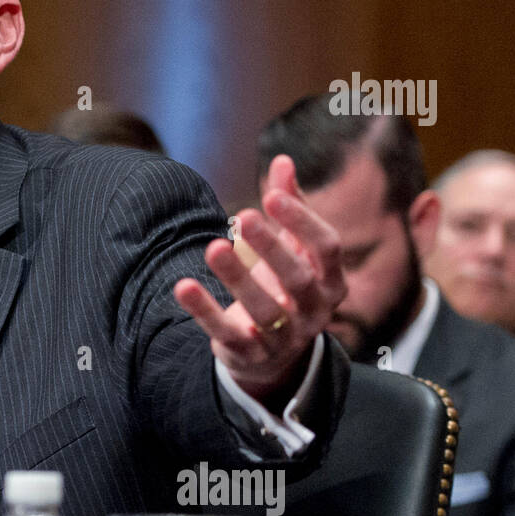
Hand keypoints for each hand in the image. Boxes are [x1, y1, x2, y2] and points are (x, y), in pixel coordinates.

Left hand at [173, 155, 345, 404]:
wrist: (274, 355)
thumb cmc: (285, 286)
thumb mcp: (293, 249)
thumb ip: (290, 206)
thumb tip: (282, 160)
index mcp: (331, 280)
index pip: (327, 248)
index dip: (302, 221)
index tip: (272, 195)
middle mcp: (314, 310)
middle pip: (298, 279)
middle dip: (271, 248)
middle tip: (243, 216)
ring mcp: (284, 337)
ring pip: (264, 310)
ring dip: (237, 278)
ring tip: (213, 247)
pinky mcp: (250, 354)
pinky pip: (227, 333)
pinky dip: (204, 311)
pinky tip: (183, 285)